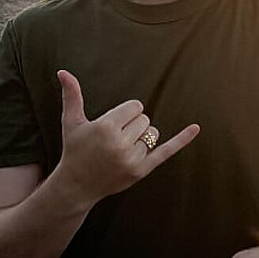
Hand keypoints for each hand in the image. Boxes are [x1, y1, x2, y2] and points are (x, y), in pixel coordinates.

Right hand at [53, 69, 198, 206]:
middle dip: (132, 125)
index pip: (135, 107)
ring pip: (152, 134)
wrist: (76, 186)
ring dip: (141, 138)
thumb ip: (71, 95)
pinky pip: (166, 152)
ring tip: (121, 149)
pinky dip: (182, 139)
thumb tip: (62, 71)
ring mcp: (131, 160)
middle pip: (144, 119)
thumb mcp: (71, 122)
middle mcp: (119, 144)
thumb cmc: (74, 149)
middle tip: (114, 140)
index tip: (112, 124)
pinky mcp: (141, 172)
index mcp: (105, 128)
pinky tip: (196, 128)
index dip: (125, 113)